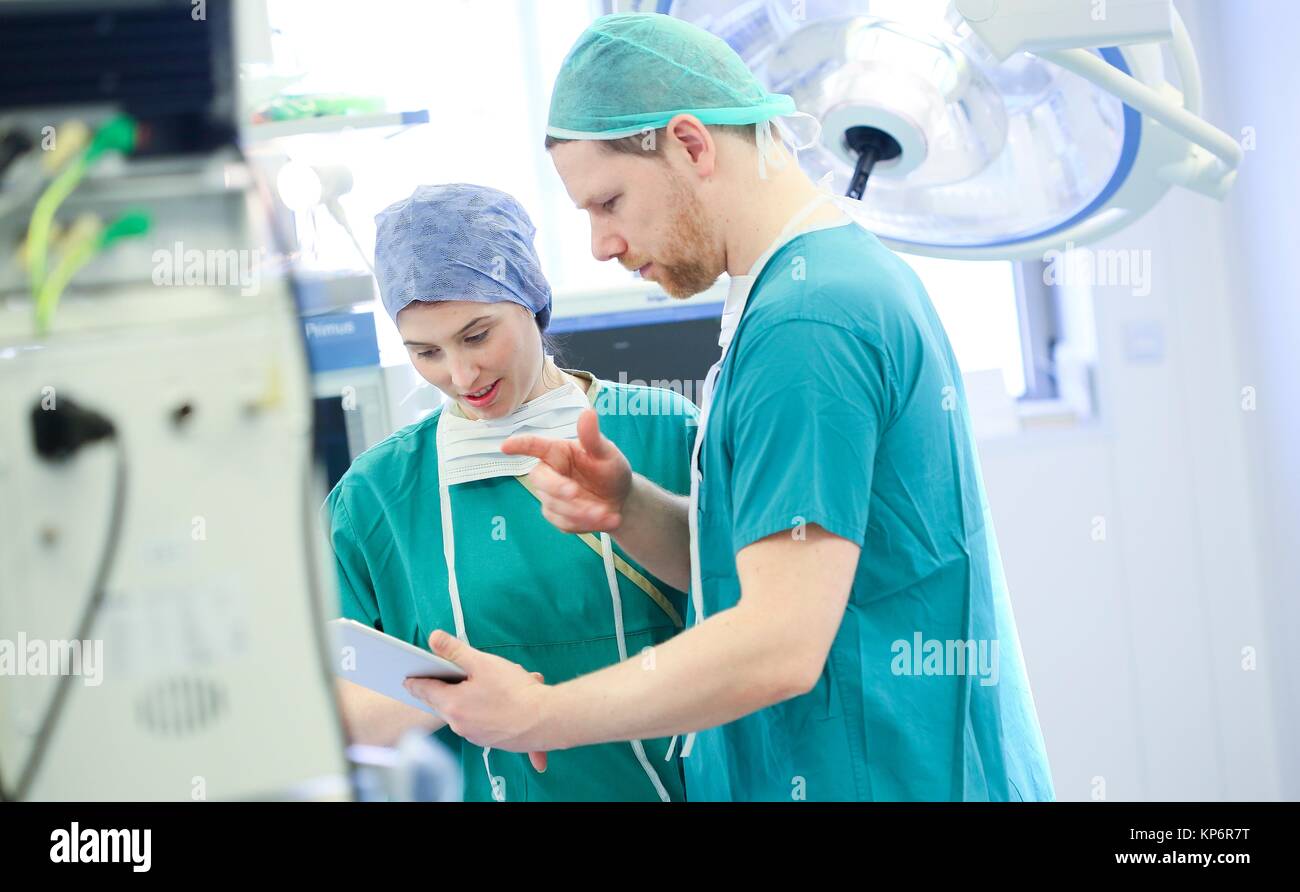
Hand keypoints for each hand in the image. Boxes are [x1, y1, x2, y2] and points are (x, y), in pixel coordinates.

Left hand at [405, 631, 551, 770]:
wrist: (546, 720)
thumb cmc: (515, 692)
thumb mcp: (483, 663)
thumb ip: (456, 650)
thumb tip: (434, 638)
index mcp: (452, 705)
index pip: (424, 690)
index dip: (414, 681)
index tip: (406, 677)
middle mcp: (459, 724)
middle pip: (443, 702)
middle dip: (447, 687)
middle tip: (448, 675)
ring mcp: (475, 735)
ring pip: (464, 712)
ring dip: (470, 698)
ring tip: (493, 683)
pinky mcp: (491, 741)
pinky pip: (481, 722)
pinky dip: (486, 710)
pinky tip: (504, 700)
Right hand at [501, 408, 630, 532]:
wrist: (620, 499)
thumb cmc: (609, 469)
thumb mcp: (606, 453)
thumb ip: (593, 437)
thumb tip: (588, 412)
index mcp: (558, 451)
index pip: (535, 446)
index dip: (520, 445)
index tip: (505, 446)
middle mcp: (550, 473)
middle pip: (540, 480)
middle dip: (556, 488)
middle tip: (575, 493)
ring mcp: (550, 496)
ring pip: (555, 506)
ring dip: (582, 512)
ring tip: (607, 512)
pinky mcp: (557, 516)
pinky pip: (566, 523)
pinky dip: (588, 524)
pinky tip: (609, 519)